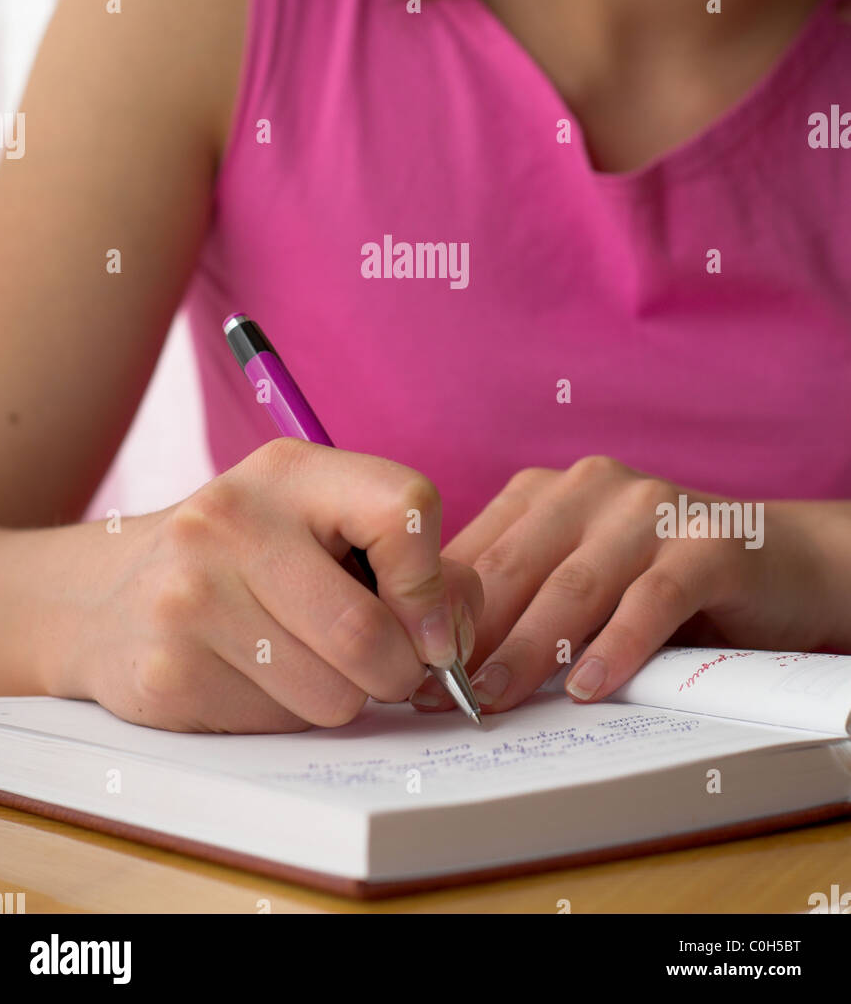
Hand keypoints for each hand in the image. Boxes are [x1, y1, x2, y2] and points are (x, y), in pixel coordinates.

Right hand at [47, 438, 482, 731]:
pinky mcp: (170, 668)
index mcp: (290, 471)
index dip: (436, 584)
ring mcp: (192, 593)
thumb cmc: (250, 563)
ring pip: (334, 695)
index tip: (431, 624)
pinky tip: (250, 678)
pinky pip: (279, 724)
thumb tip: (455, 642)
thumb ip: (410, 565)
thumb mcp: (322, 527)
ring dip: (341, 699)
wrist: (106, 596)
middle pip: (372, 634)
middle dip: (398, 672)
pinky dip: (286, 717)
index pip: (405, 507)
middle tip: (380, 666)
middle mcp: (233, 519)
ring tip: (300, 661)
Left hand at [409, 455, 832, 714]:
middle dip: (472, 637)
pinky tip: (587, 688)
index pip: (478, 553)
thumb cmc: (661, 583)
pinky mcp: (708, 542)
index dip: (438, 613)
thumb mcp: (581, 579)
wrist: (781, 564)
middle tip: (437, 695)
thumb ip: (521, 600)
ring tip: (493, 698)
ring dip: (530, 647)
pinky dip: (617, 644)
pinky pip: (653, 597)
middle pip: (517, 568)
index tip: (406, 668)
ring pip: (576, 584)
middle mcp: (594, 487)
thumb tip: (435, 662)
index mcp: (548, 492)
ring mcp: (652, 509)